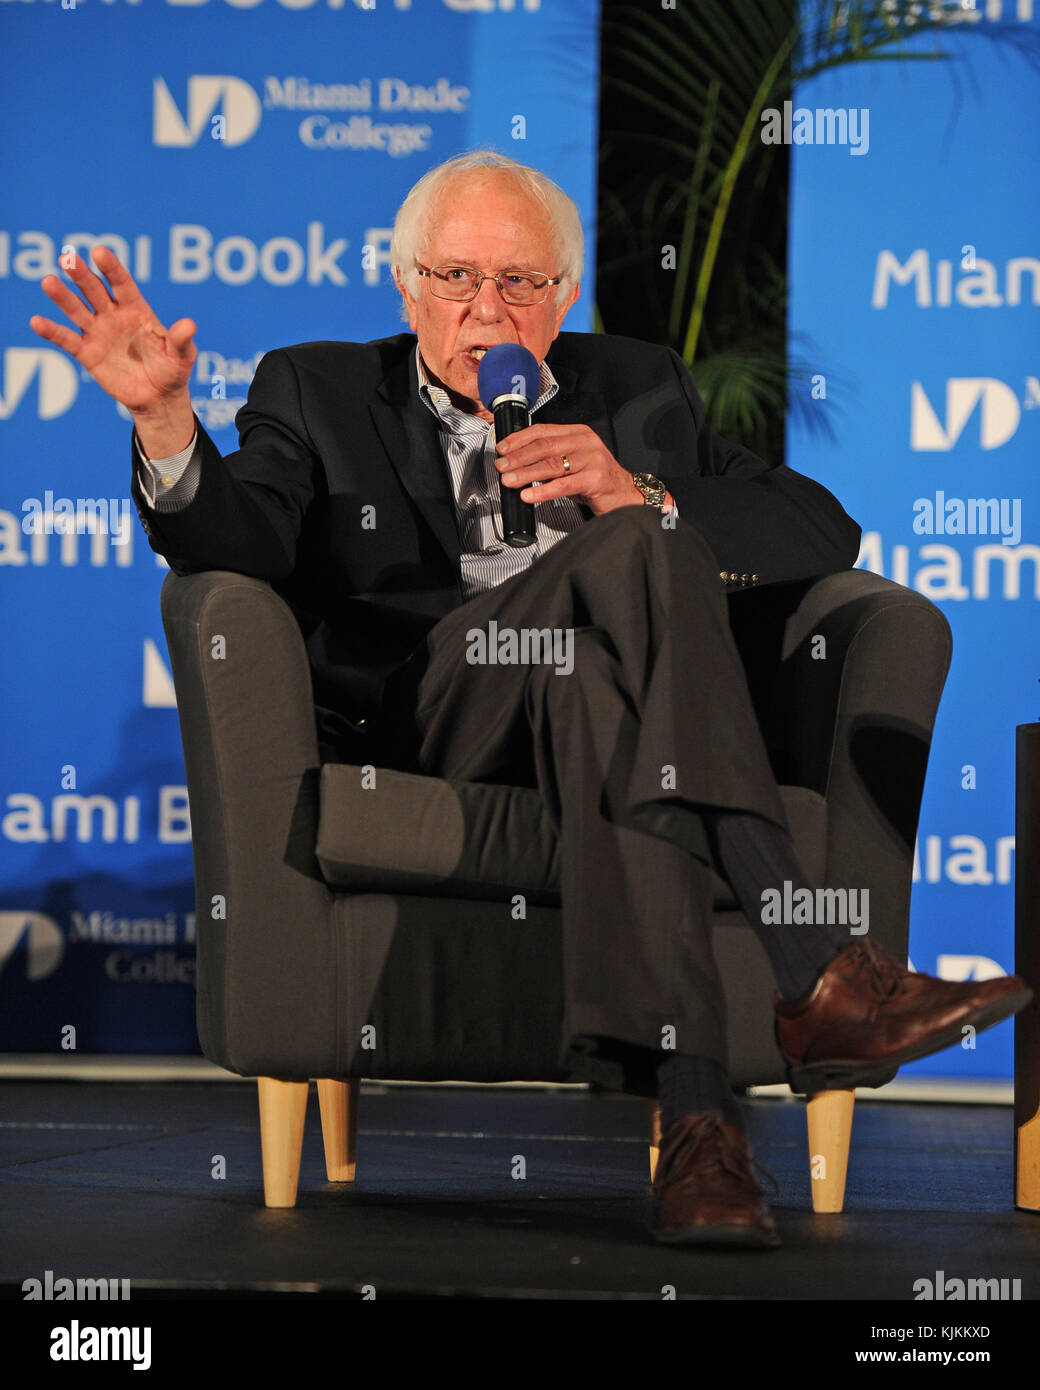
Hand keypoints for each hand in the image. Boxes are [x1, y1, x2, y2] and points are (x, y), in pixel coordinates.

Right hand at [30, 246, 196, 417]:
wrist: (158, 396)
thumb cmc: (172, 370)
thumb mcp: (181, 356)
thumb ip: (181, 340)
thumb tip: (189, 324)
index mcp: (136, 309)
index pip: (121, 283)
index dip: (111, 268)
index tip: (99, 252)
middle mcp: (113, 315)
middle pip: (94, 290)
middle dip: (82, 275)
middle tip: (68, 259)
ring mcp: (98, 332)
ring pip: (77, 309)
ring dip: (62, 296)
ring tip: (48, 282)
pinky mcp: (87, 353)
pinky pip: (67, 339)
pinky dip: (52, 331)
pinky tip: (37, 321)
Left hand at [495, 423, 642, 516]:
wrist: (626, 494)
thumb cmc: (597, 480)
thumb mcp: (573, 463)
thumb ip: (551, 459)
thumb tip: (518, 464)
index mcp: (578, 433)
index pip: (543, 431)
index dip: (519, 439)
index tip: (502, 448)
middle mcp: (585, 442)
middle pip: (545, 447)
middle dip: (518, 457)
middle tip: (501, 466)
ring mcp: (592, 459)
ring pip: (552, 464)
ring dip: (526, 473)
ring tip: (509, 480)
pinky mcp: (595, 478)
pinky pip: (564, 485)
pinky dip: (543, 491)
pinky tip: (529, 495)